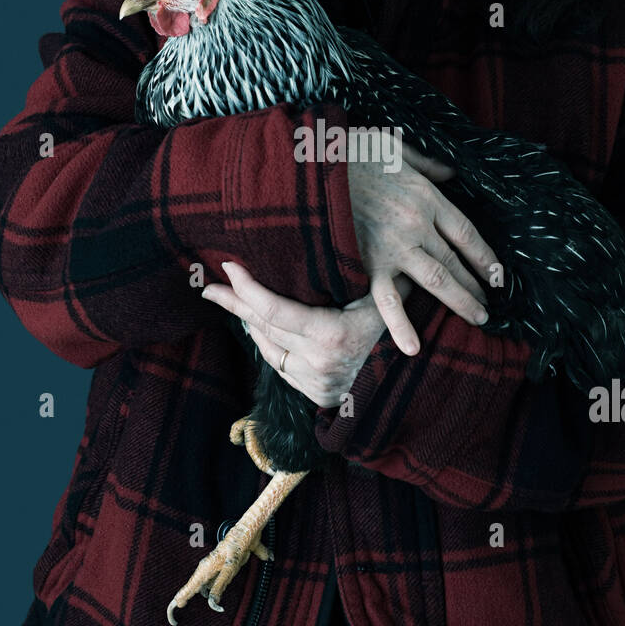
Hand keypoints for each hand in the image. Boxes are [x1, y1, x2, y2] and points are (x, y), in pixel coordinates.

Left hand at [202, 262, 414, 408]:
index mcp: (332, 336)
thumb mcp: (386, 298)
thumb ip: (361, 274)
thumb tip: (345, 230)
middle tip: (210, 286)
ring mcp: (314, 382)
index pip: (273, 308)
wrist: (415, 386)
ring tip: (230, 301)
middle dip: (235, 303)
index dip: (246, 287)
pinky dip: (267, 344)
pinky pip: (280, 365)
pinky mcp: (314, 395)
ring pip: (267, 347)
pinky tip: (257, 328)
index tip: (229, 267)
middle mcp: (317, 363)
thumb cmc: (404, 330)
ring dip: (248, 323)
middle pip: (262, 327)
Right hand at [347, 139, 497, 353]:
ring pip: (438, 281)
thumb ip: (426, 163)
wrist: (312, 167)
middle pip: (456, 261)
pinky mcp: (369, 264)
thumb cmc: (351, 154)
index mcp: (427, 196)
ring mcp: (395, 247)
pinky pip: (389, 301)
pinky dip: (401, 326)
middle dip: (476, 285)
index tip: (498, 274)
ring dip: (461, 302)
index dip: (485, 256)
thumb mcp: (395, 148)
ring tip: (478, 320)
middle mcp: (418, 224)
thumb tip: (451, 172)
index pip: (466, 233)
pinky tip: (413, 347)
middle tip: (490, 306)